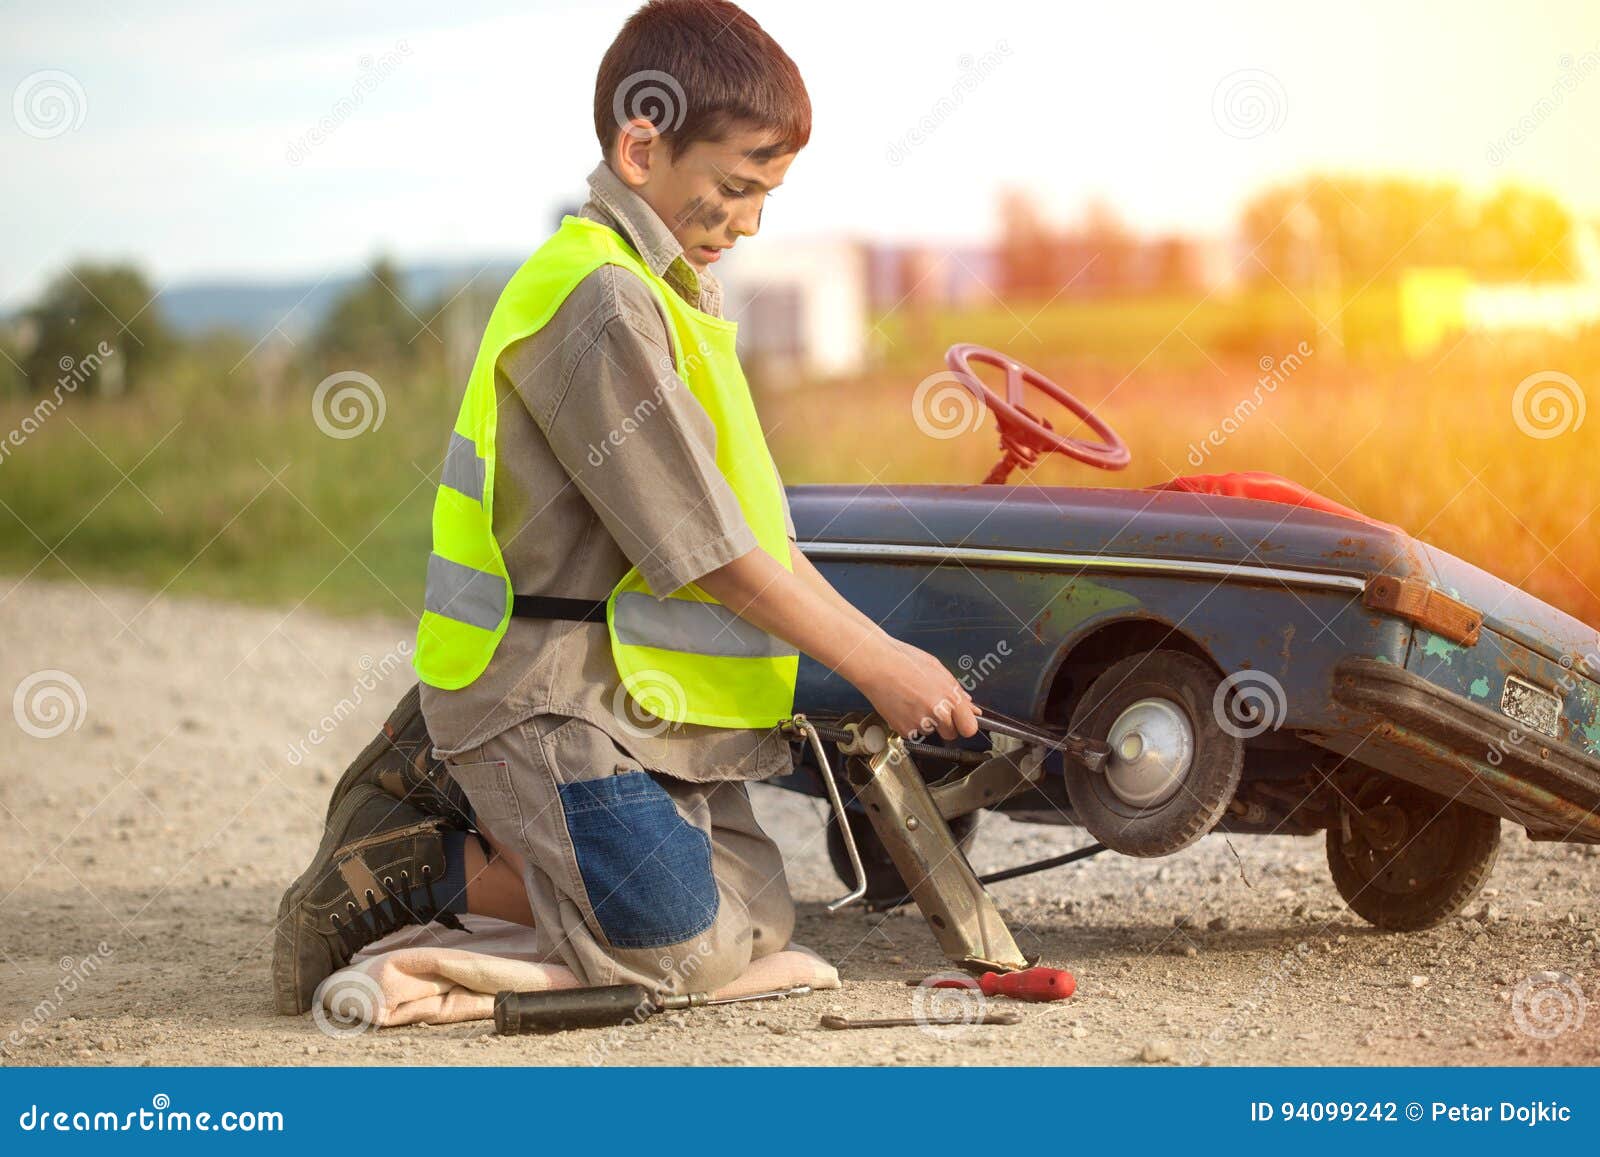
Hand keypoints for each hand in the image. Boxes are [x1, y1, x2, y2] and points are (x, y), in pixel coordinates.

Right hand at [852, 636, 980, 741]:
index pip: (970, 727)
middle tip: (934, 709)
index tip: (961, 722)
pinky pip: (913, 733)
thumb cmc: (904, 661)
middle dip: (946, 726)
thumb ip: (956, 691)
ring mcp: (920, 723)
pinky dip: (909, 723)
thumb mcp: (937, 669)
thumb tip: (970, 706)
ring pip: (930, 733)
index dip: (965, 725)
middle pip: (951, 735)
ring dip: (926, 723)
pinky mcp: (904, 729)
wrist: (876, 665)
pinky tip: (903, 706)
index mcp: (949, 696)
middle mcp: (937, 712)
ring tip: (913, 701)